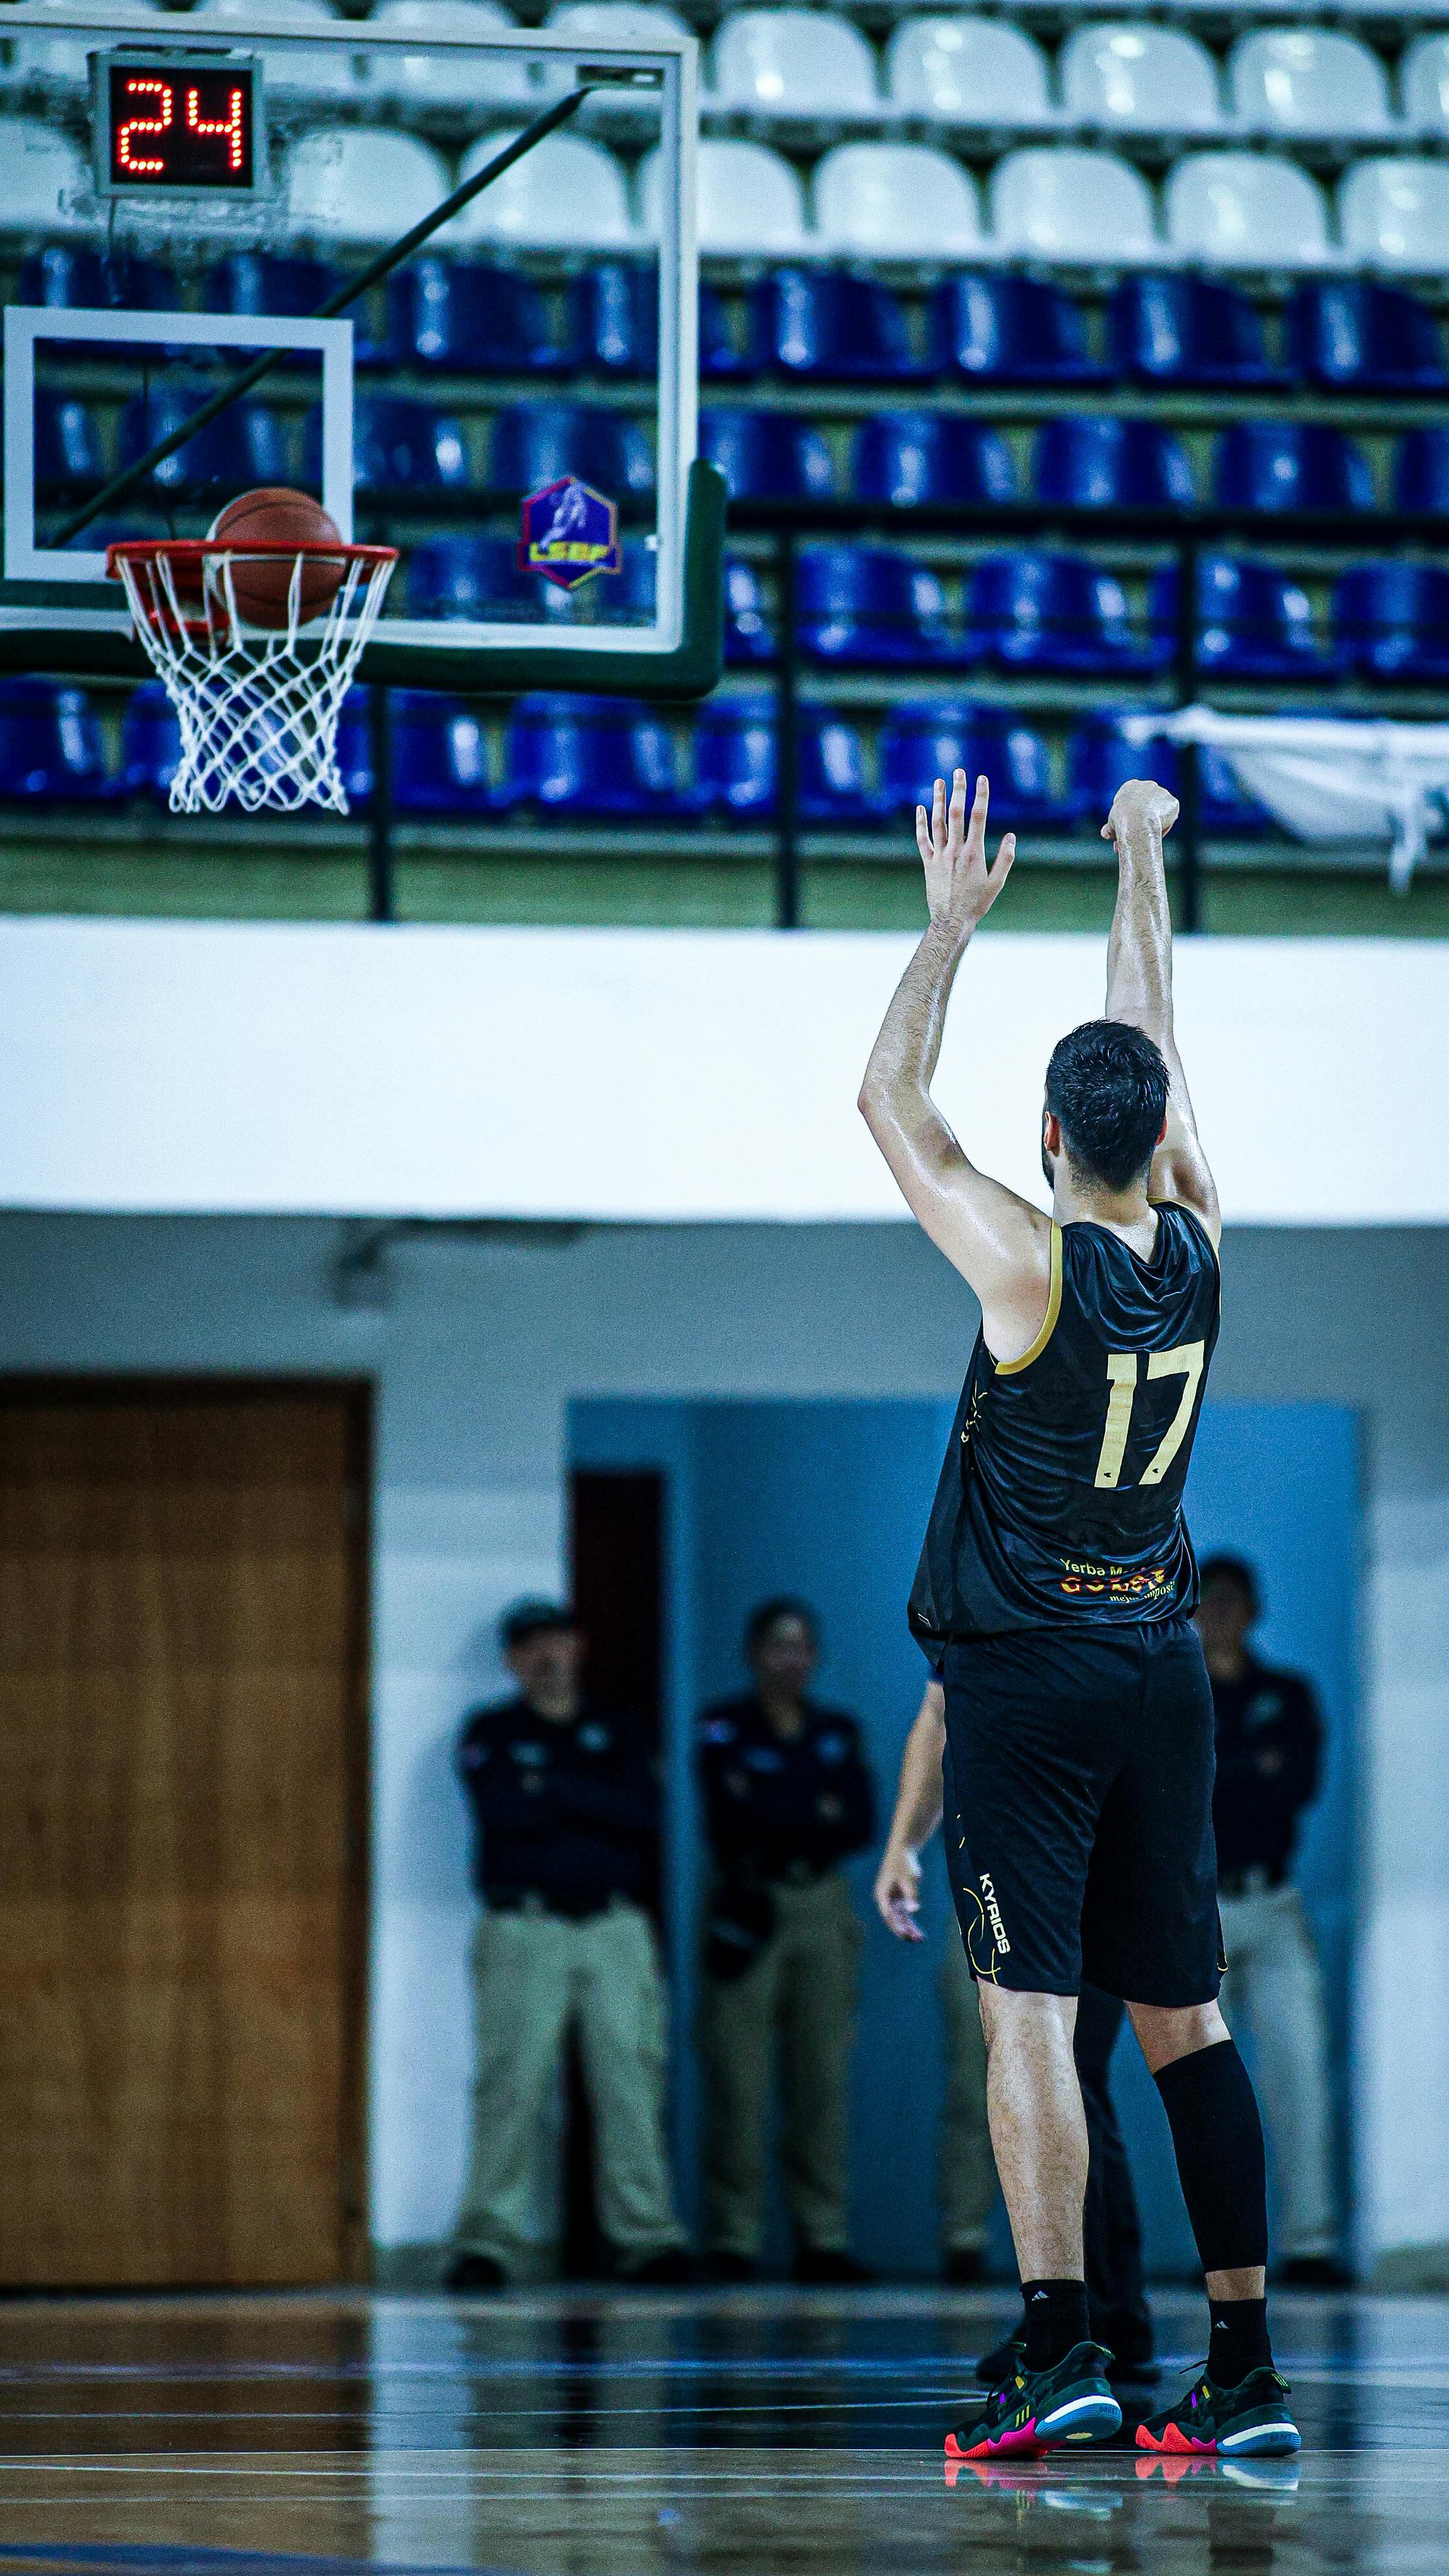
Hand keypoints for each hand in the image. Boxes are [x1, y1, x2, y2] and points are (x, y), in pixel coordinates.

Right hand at [874, 1840, 923, 1940]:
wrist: (904, 1851)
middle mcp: (885, 1900)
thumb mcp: (909, 1878)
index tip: (904, 1933)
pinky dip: (911, 1923)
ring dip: (908, 1929)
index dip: (895, 1925)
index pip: (888, 1914)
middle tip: (914, 1940)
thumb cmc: (904, 1863)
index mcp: (882, 1894)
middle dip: (903, 1930)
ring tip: (919, 1939)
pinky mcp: (900, 1899)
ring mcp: (893, 1900)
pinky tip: (918, 1933)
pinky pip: (905, 1915)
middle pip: (893, 1919)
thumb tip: (914, 1910)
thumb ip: (911, 1895)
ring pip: (900, 1919)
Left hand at [916, 770, 1015, 936]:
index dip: (981, 796)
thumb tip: (1011, 836)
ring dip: (938, 800)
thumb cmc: (977, 903)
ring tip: (939, 781)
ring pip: (938, 822)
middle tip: (959, 771)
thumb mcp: (997, 883)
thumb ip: (1006, 858)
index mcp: (974, 853)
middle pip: (956, 814)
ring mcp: (940, 856)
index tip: (982, 778)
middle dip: (959, 790)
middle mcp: (955, 851)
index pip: (978, 817)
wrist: (951, 921)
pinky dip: (921, 823)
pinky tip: (921, 808)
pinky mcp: (928, 864)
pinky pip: (923, 840)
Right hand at [1101, 778, 1179, 846]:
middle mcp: (1148, 785)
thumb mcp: (1112, 823)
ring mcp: (1162, 793)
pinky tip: (1159, 830)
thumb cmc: (1121, 822)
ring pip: (1161, 810)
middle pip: (1149, 803)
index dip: (1132, 814)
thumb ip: (1111, 827)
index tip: (1130, 826)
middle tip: (1141, 833)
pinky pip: (1170, 815)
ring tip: (1150, 835)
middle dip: (1146, 817)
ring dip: (1157, 821)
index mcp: (1131, 786)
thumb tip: (1105, 833)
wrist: (1137, 822)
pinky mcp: (1173, 803)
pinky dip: (1166, 823)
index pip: (1133, 799)